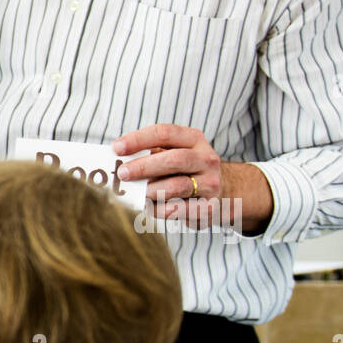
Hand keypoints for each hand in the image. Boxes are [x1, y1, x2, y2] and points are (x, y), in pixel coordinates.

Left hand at [113, 124, 273, 234]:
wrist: (226, 193)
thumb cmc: (187, 171)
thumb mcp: (175, 154)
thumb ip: (151, 154)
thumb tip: (116, 161)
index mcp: (194, 140)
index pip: (165, 133)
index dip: (138, 139)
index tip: (116, 148)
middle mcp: (206, 159)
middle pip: (174, 159)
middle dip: (144, 166)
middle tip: (122, 174)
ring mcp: (210, 183)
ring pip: (177, 186)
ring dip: (152, 190)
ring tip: (137, 194)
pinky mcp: (209, 207)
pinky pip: (181, 209)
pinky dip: (161, 210)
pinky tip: (149, 209)